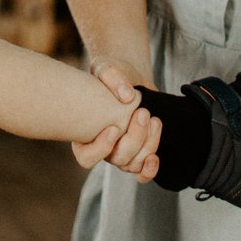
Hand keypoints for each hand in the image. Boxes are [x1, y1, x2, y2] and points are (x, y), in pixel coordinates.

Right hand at [70, 55, 161, 181]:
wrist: (130, 77)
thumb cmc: (112, 75)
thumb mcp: (105, 67)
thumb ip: (111, 76)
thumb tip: (127, 97)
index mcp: (84, 135)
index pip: (87, 158)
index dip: (100, 148)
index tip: (114, 128)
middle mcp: (103, 148)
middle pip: (118, 159)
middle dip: (134, 138)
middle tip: (142, 112)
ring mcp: (121, 152)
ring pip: (133, 164)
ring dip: (148, 145)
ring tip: (153, 120)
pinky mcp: (139, 152)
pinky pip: (143, 172)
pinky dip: (150, 168)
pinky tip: (155, 155)